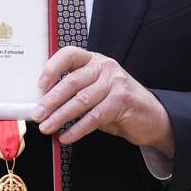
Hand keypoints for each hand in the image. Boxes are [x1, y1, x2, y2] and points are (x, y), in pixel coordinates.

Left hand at [31, 47, 174, 153]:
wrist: (152, 117)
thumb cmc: (119, 104)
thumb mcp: (96, 91)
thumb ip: (76, 92)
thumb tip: (46, 105)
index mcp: (95, 61)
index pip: (69, 55)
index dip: (52, 68)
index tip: (40, 85)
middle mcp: (105, 67)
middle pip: (72, 82)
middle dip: (51, 101)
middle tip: (37, 114)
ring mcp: (115, 83)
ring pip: (81, 100)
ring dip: (60, 116)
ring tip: (47, 127)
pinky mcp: (122, 101)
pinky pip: (93, 117)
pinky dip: (77, 129)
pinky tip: (67, 136)